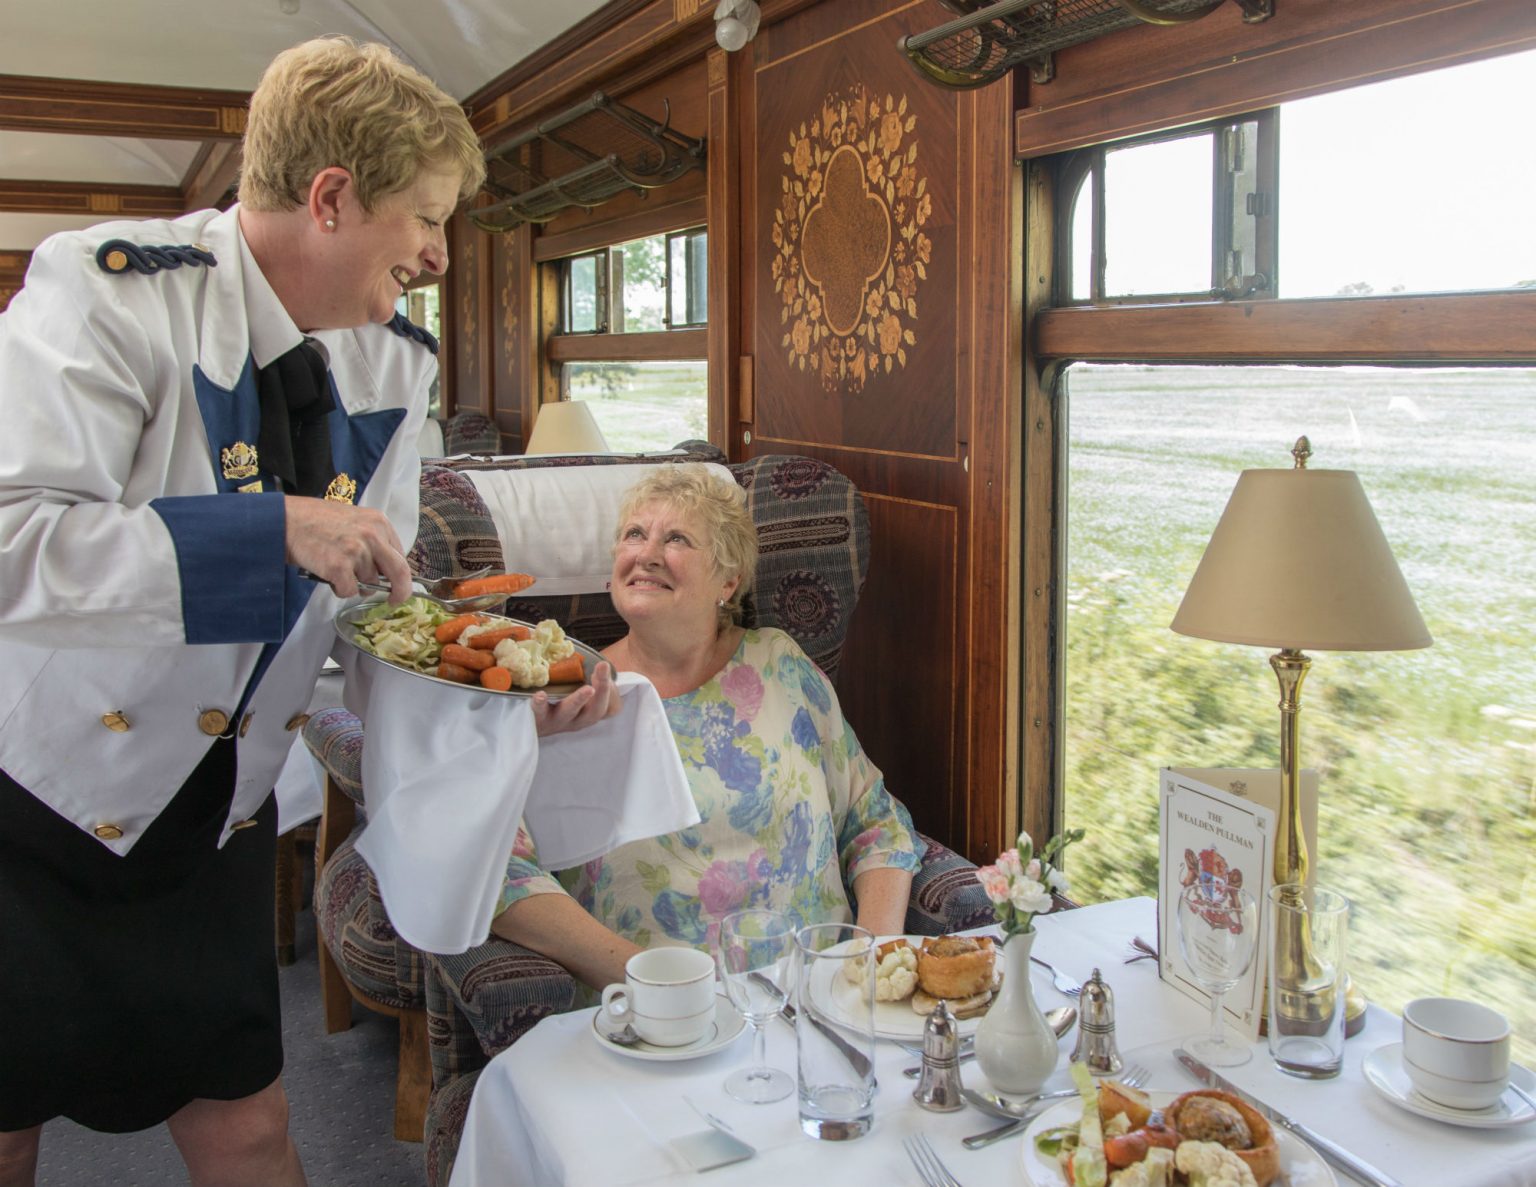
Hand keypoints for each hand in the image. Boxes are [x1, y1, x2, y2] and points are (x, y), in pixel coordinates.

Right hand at [284, 495, 411, 601]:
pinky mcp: (339, 567)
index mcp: (379, 522)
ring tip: (336, 569)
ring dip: (355, 584)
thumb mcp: (353, 520)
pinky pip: (349, 591)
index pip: (400, 555)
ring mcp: (356, 552)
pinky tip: (329, 576)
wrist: (286, 520)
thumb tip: (384, 570)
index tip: (397, 584)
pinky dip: (340, 589)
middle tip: (394, 599)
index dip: (399, 573)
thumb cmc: (316, 521)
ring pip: (369, 584)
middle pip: (399, 572)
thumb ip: (372, 540)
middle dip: (400, 591)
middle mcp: (372, 535)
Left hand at [530, 661, 622, 735]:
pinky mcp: (538, 719)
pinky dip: (540, 705)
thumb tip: (600, 664)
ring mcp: (558, 721)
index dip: (611, 688)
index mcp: (588, 712)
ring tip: (587, 689)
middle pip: (595, 710)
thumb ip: (592, 680)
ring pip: (571, 713)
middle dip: (602, 689)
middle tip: (603, 667)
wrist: (532, 724)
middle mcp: (577, 719)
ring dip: (579, 700)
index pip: (609, 706)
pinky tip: (540, 695)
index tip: (604, 666)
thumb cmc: (559, 704)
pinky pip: (540, 714)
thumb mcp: (578, 693)